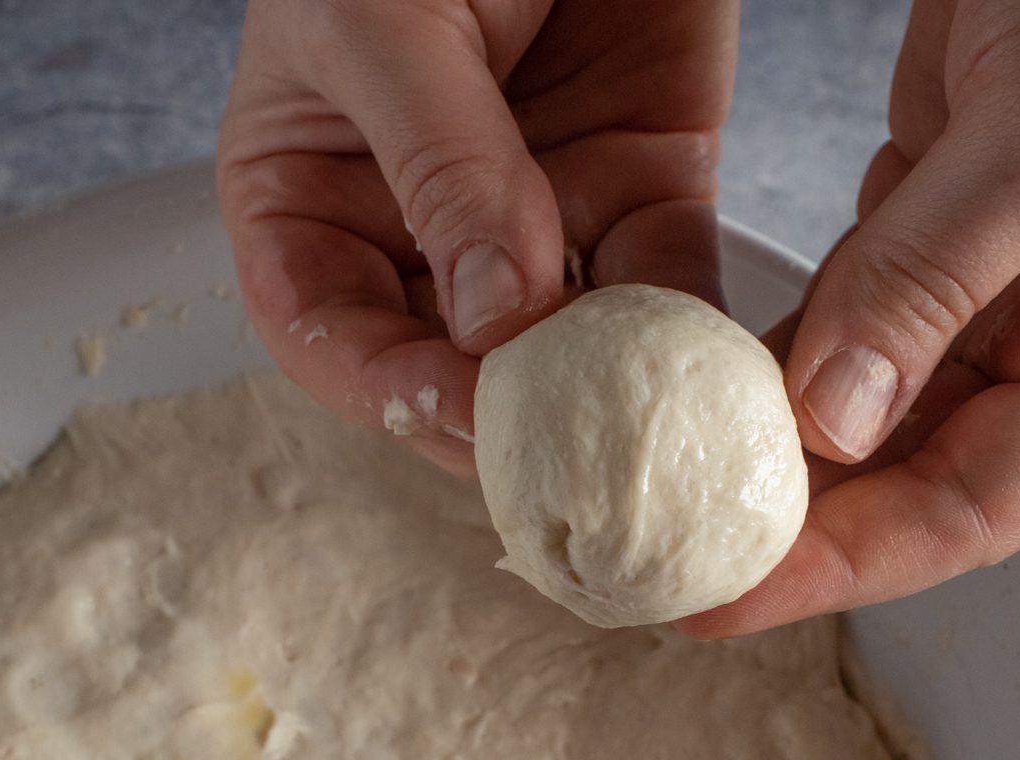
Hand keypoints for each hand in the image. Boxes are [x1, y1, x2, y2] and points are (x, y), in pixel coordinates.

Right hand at [217, 0, 736, 474]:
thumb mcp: (387, 21)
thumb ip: (439, 163)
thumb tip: (494, 317)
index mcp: (313, 191)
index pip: (327, 331)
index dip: (382, 386)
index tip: (450, 408)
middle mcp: (421, 221)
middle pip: (448, 362)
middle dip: (503, 416)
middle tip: (560, 456)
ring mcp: (534, 212)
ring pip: (564, 344)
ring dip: (605, 398)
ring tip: (644, 442)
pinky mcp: (640, 183)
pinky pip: (665, 284)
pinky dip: (691, 338)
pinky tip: (707, 379)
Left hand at [683, 0, 1019, 636]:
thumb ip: (934, 279)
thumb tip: (826, 424)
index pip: (980, 504)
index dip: (846, 565)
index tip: (718, 598)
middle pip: (916, 479)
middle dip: (792, 527)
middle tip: (657, 561)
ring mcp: (1006, 286)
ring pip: (869, 410)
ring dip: (766, 451)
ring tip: (652, 497)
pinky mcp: (940, 221)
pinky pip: (845, 321)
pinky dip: (768, 355)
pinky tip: (686, 389)